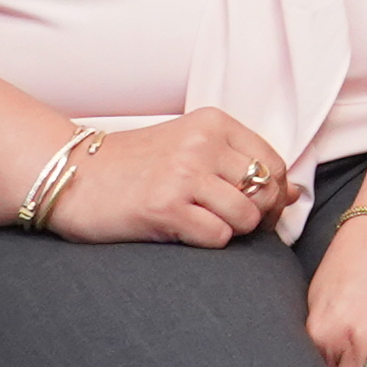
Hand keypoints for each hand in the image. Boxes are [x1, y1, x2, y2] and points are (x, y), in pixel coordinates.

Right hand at [45, 108, 298, 246]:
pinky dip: (206, 243)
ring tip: (199, 224)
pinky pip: (217, 238)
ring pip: (245, 218)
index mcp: (213, 123)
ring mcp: (184, 174)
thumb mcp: (189, 149)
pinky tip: (180, 231)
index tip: (258, 210)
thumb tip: (294, 193)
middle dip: (257, 218)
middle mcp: (202, 143)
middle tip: (229, 225)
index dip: (274, 195)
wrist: (72, 175)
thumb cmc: (133, 167)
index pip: (273, 164)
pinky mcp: (165, 207)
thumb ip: (239, 165)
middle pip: (265, 193)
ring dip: (229, 232)